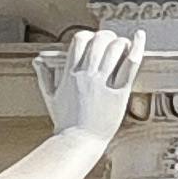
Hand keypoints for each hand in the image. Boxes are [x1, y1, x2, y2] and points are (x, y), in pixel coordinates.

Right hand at [37, 25, 143, 146]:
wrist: (78, 142)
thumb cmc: (65, 121)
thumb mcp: (51, 97)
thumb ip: (45, 76)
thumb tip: (37, 60)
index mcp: (69, 73)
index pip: (80, 40)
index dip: (89, 36)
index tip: (94, 43)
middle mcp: (86, 75)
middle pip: (99, 40)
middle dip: (107, 37)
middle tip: (112, 43)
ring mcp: (103, 83)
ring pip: (115, 48)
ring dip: (122, 43)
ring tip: (125, 47)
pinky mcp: (120, 93)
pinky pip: (130, 65)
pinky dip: (137, 48)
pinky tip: (140, 37)